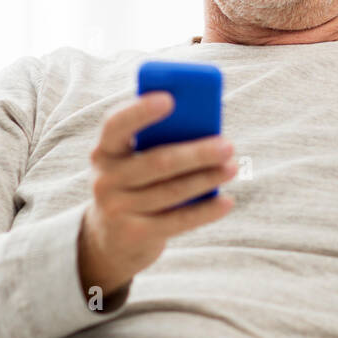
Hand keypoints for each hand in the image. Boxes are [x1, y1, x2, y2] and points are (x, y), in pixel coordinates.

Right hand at [78, 91, 236, 299]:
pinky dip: (206, 210)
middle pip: (157, 161)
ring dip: (207, 178)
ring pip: (171, 191)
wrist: (112, 238)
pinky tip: (227, 201)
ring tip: (232, 168)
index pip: (116, 124)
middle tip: (228, 145)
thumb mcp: (138, 161)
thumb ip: (162, 141)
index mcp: (106, 150)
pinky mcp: (134, 235)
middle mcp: (105, 179)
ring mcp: (117, 209)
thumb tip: (207, 129)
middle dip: (196, 153)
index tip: (170, 99)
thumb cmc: (138, 184)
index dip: (140, 111)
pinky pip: (177, 221)